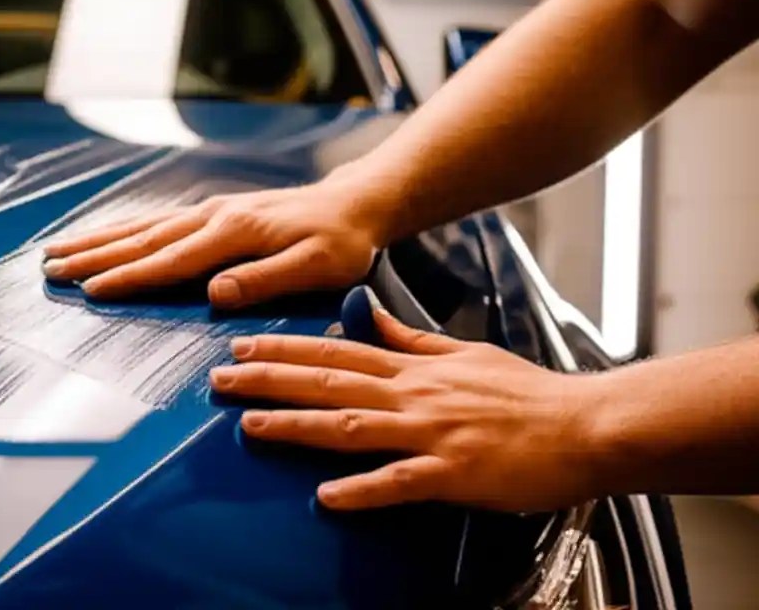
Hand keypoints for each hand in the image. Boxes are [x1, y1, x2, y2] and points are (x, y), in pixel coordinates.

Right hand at [42, 179, 381, 307]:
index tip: (90, 290)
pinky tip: (103, 237)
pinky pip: (155, 221)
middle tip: (50, 268)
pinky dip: (122, 229)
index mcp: (233, 233)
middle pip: (142, 239)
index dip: (129, 276)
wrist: (354, 203)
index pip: (170, 260)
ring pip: (141, 226)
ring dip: (98, 239)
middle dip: (94, 255)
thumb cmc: (341, 241)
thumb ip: (264, 280)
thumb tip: (214, 295)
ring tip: (58, 251)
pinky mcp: (212, 213)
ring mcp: (209, 211)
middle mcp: (213, 217)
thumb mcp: (316, 267)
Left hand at [209, 309, 610, 512]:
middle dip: (270, 379)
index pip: (335, 353)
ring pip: (352, 427)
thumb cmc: (527, 393)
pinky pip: (401, 482)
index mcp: (414, 368)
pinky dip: (363, 489)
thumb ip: (408, 336)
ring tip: (249, 425)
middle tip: (220, 377)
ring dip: (297, 426)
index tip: (241, 345)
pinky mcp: (455, 472)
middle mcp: (414, 395)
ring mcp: (432, 433)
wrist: (587, 424)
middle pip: (329, 384)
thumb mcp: (462, 351)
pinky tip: (327, 497)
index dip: (284, 349)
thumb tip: (365, 311)